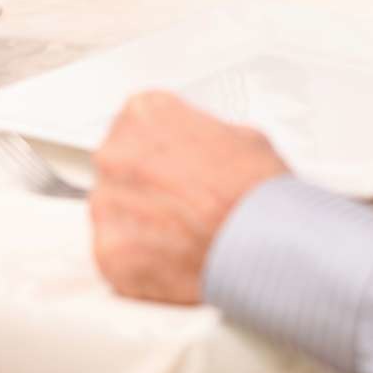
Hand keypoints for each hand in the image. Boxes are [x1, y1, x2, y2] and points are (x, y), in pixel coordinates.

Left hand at [90, 92, 288, 303]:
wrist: (264, 239)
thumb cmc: (256, 187)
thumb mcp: (238, 134)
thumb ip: (199, 136)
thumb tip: (198, 151)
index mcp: (145, 113)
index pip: (134, 122)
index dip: (160, 146)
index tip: (172, 160)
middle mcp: (116, 154)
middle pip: (118, 165)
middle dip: (145, 182)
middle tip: (179, 198)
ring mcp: (108, 204)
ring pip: (113, 210)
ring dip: (138, 220)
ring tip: (180, 231)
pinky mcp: (109, 252)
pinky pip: (115, 252)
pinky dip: (138, 258)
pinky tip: (172, 255)